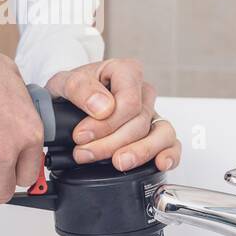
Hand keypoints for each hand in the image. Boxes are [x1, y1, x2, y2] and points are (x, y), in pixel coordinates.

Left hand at [45, 58, 180, 173]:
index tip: (81, 135)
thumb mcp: (63, 82)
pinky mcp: (155, 132)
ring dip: (141, 152)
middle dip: (111, 143)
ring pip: (161, 133)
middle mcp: (142, 91)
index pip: (129, 101)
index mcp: (125, 71)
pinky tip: (160, 164)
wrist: (69, 101)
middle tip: (84, 154)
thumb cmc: (72, 90)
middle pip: (139, 121)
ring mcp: (151, 112)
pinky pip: (172, 143)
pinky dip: (170, 155)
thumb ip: (80, 89)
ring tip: (119, 163)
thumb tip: (103, 107)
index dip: (105, 124)